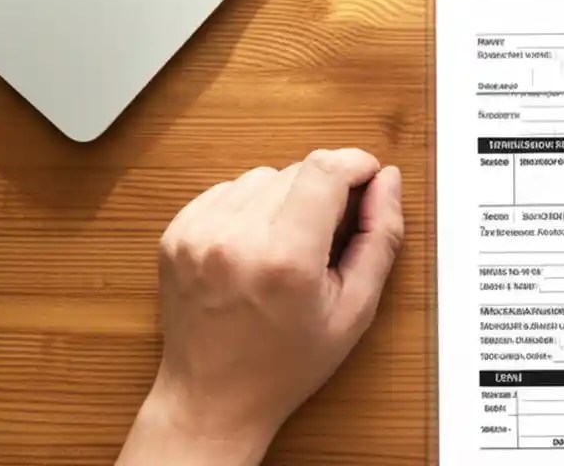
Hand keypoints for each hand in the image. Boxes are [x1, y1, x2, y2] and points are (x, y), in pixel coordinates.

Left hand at [118, 149, 404, 465]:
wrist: (213, 399)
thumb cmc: (287, 363)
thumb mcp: (356, 309)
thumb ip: (381, 238)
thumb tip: (387, 181)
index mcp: (285, 258)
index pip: (325, 169)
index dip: (355, 164)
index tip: (368, 180)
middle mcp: (235, 237)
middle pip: (298, 170)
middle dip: (324, 192)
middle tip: (327, 239)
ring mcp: (198, 233)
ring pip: (263, 176)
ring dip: (286, 198)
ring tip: (288, 246)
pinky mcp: (176, 233)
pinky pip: (228, 190)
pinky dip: (250, 207)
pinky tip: (256, 246)